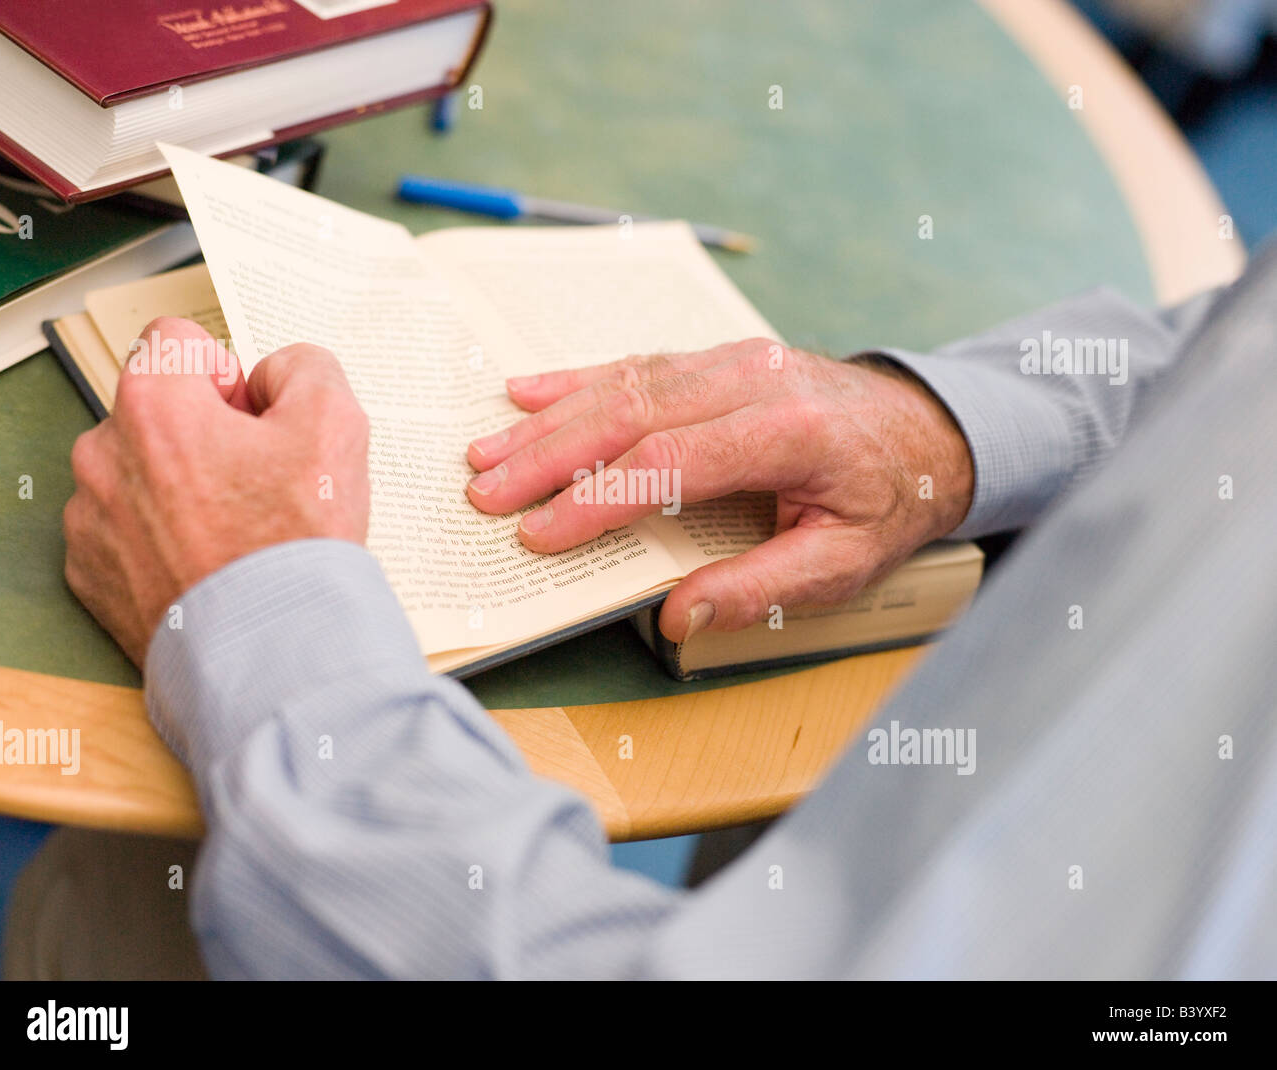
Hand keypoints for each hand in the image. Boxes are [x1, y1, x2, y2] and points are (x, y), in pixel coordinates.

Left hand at [64, 317, 369, 665]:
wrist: (270, 654)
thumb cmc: (296, 544)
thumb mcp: (337, 425)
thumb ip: (307, 369)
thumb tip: (276, 376)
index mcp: (154, 406)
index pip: (177, 341)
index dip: (228, 373)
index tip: (255, 420)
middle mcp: (104, 455)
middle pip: (156, 412)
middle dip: (204, 435)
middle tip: (257, 484)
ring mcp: (91, 520)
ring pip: (139, 474)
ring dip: (181, 489)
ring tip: (236, 534)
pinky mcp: (92, 576)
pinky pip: (126, 534)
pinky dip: (163, 542)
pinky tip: (210, 567)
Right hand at [465, 339, 972, 642]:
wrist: (925, 430)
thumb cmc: (885, 501)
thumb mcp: (843, 563)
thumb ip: (761, 587)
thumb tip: (678, 617)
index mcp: (787, 432)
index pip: (670, 463)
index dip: (597, 499)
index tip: (538, 533)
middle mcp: (753, 380)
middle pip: (631, 413)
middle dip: (548, 455)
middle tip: (486, 490)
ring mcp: (733, 360)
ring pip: (624, 384)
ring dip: (549, 419)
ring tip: (486, 450)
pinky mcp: (717, 358)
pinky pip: (638, 365)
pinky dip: (577, 381)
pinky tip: (527, 391)